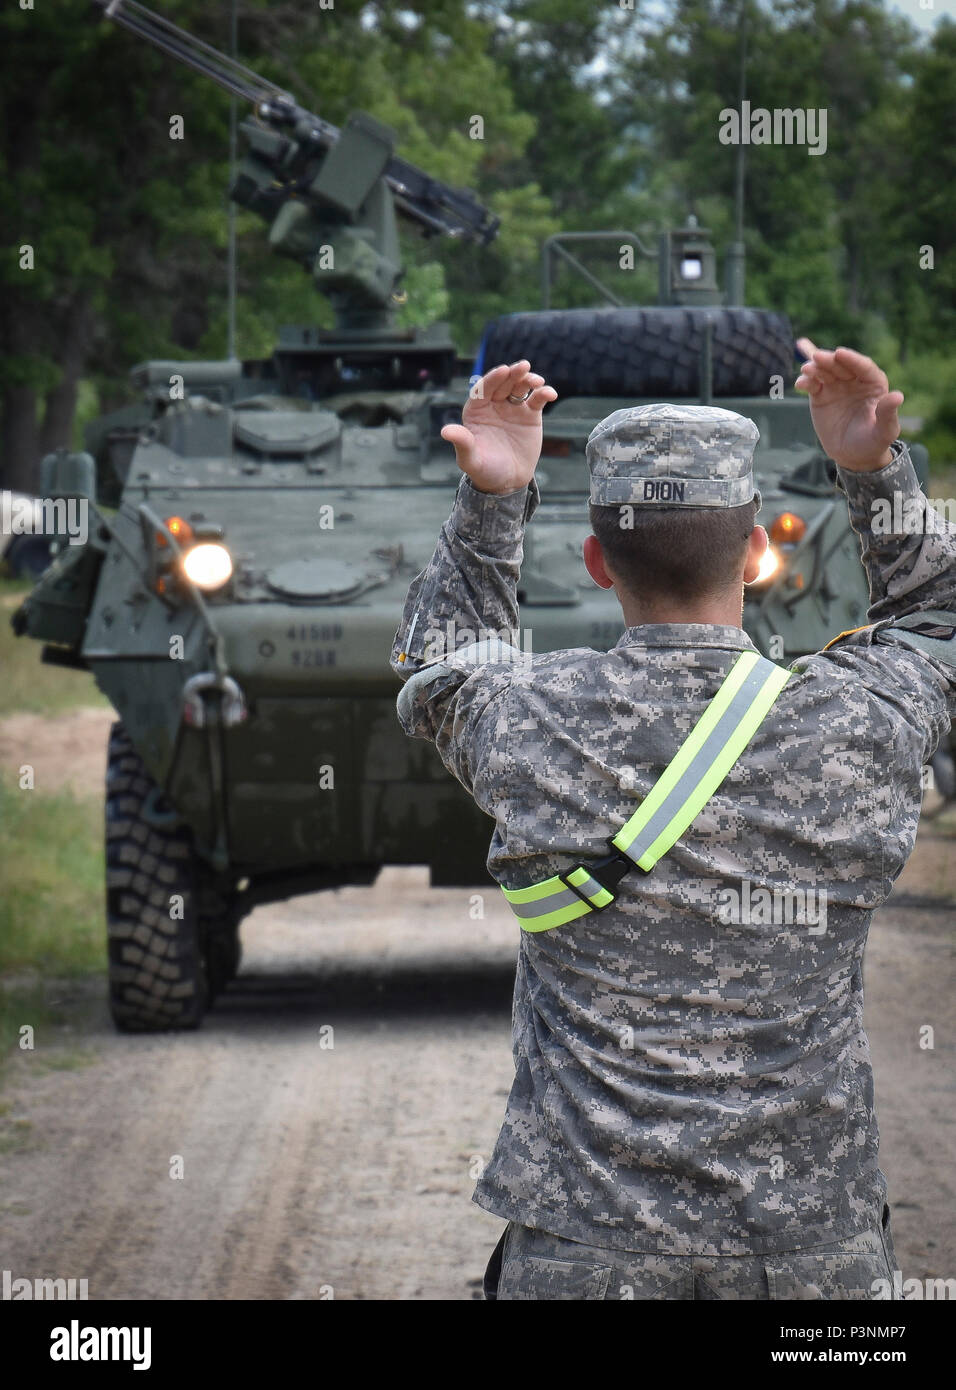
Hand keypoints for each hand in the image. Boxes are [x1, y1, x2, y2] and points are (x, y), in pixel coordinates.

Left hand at [440, 359, 557, 494]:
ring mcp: (512, 408)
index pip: (483, 389)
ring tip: (536, 381)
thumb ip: (462, 443)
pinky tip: (550, 393)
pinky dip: (544, 394)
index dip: (493, 378)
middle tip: (523, 366)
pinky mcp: (530, 415)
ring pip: (520, 387)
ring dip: (528, 379)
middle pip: (503, 383)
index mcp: (476, 410)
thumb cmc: (484, 470)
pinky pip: (537, 400)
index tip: (503, 371)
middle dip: (513, 373)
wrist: (507, 482)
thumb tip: (445, 432)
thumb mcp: (470, 459)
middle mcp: (494, 405)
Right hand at [794, 338, 902, 471]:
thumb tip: (898, 396)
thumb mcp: (884, 431)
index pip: (863, 367)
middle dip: (829, 360)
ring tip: (806, 369)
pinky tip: (800, 383)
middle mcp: (854, 381)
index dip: (851, 359)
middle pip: (841, 365)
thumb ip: (888, 413)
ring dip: (815, 367)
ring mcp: (836, 387)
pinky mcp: (821, 396)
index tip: (839, 353)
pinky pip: (813, 385)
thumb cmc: (873, 442)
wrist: (853, 456)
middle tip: (817, 357)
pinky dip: (806, 382)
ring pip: (825, 371)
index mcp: (874, 384)